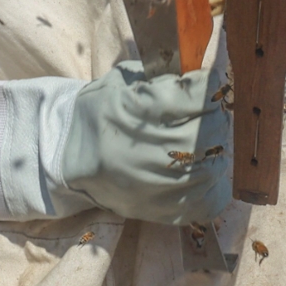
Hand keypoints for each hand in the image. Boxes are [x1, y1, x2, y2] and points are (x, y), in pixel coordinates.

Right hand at [61, 61, 230, 224]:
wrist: (70, 156)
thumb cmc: (99, 112)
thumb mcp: (123, 80)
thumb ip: (164, 75)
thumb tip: (202, 75)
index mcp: (138, 110)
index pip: (199, 95)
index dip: (208, 86)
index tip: (205, 84)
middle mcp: (151, 151)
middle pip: (213, 129)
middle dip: (215, 115)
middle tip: (205, 111)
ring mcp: (160, 186)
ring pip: (216, 163)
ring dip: (215, 146)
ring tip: (199, 138)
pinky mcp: (166, 210)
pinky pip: (212, 198)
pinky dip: (214, 181)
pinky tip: (200, 167)